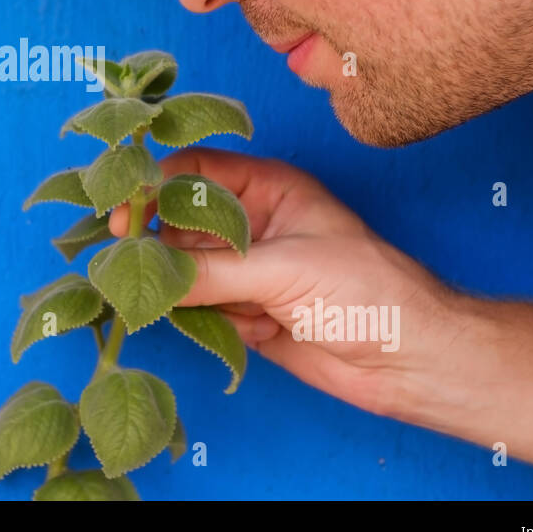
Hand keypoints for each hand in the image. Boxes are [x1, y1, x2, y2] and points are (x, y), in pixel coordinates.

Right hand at [109, 148, 465, 418]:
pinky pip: (198, 309)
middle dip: (159, 244)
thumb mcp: (286, 270)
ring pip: (183, 269)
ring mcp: (246, 270)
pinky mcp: (244, 313)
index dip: (154, 186)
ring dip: (185, 288)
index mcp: (268, 188)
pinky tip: (243, 328)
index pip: (194, 170)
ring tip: (206, 302)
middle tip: (131, 263)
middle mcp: (251, 224)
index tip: (122, 214)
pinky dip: (206, 320)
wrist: (410, 361)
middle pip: (179, 222)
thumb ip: (212, 271)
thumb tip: (147, 273)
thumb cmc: (370, 293)